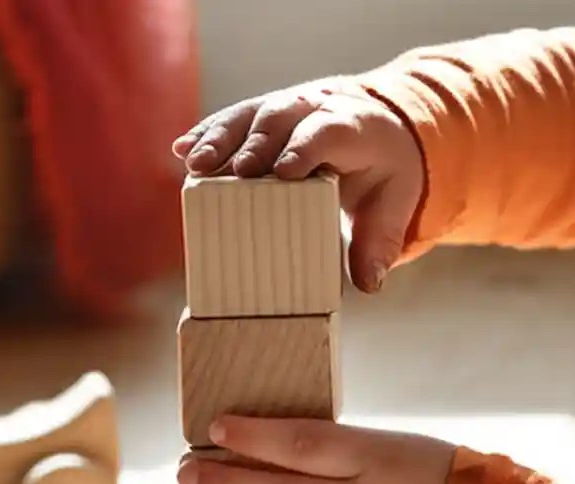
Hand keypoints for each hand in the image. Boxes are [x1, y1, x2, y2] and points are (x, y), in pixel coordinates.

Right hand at [171, 77, 425, 292]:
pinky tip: (181, 151)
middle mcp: (312, 109)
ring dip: (219, 139)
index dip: (305, 148)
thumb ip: (379, 243)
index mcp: (351, 128)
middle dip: (257, 144)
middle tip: (237, 172)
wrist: (374, 124)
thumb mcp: (393, 204)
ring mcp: (280, 108)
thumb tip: (369, 285)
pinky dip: (205, 135)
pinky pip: (228, 121)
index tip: (285, 172)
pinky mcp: (255, 115)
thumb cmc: (382, 169)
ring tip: (195, 165)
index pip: (326, 132)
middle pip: (280, 119)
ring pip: (248, 116)